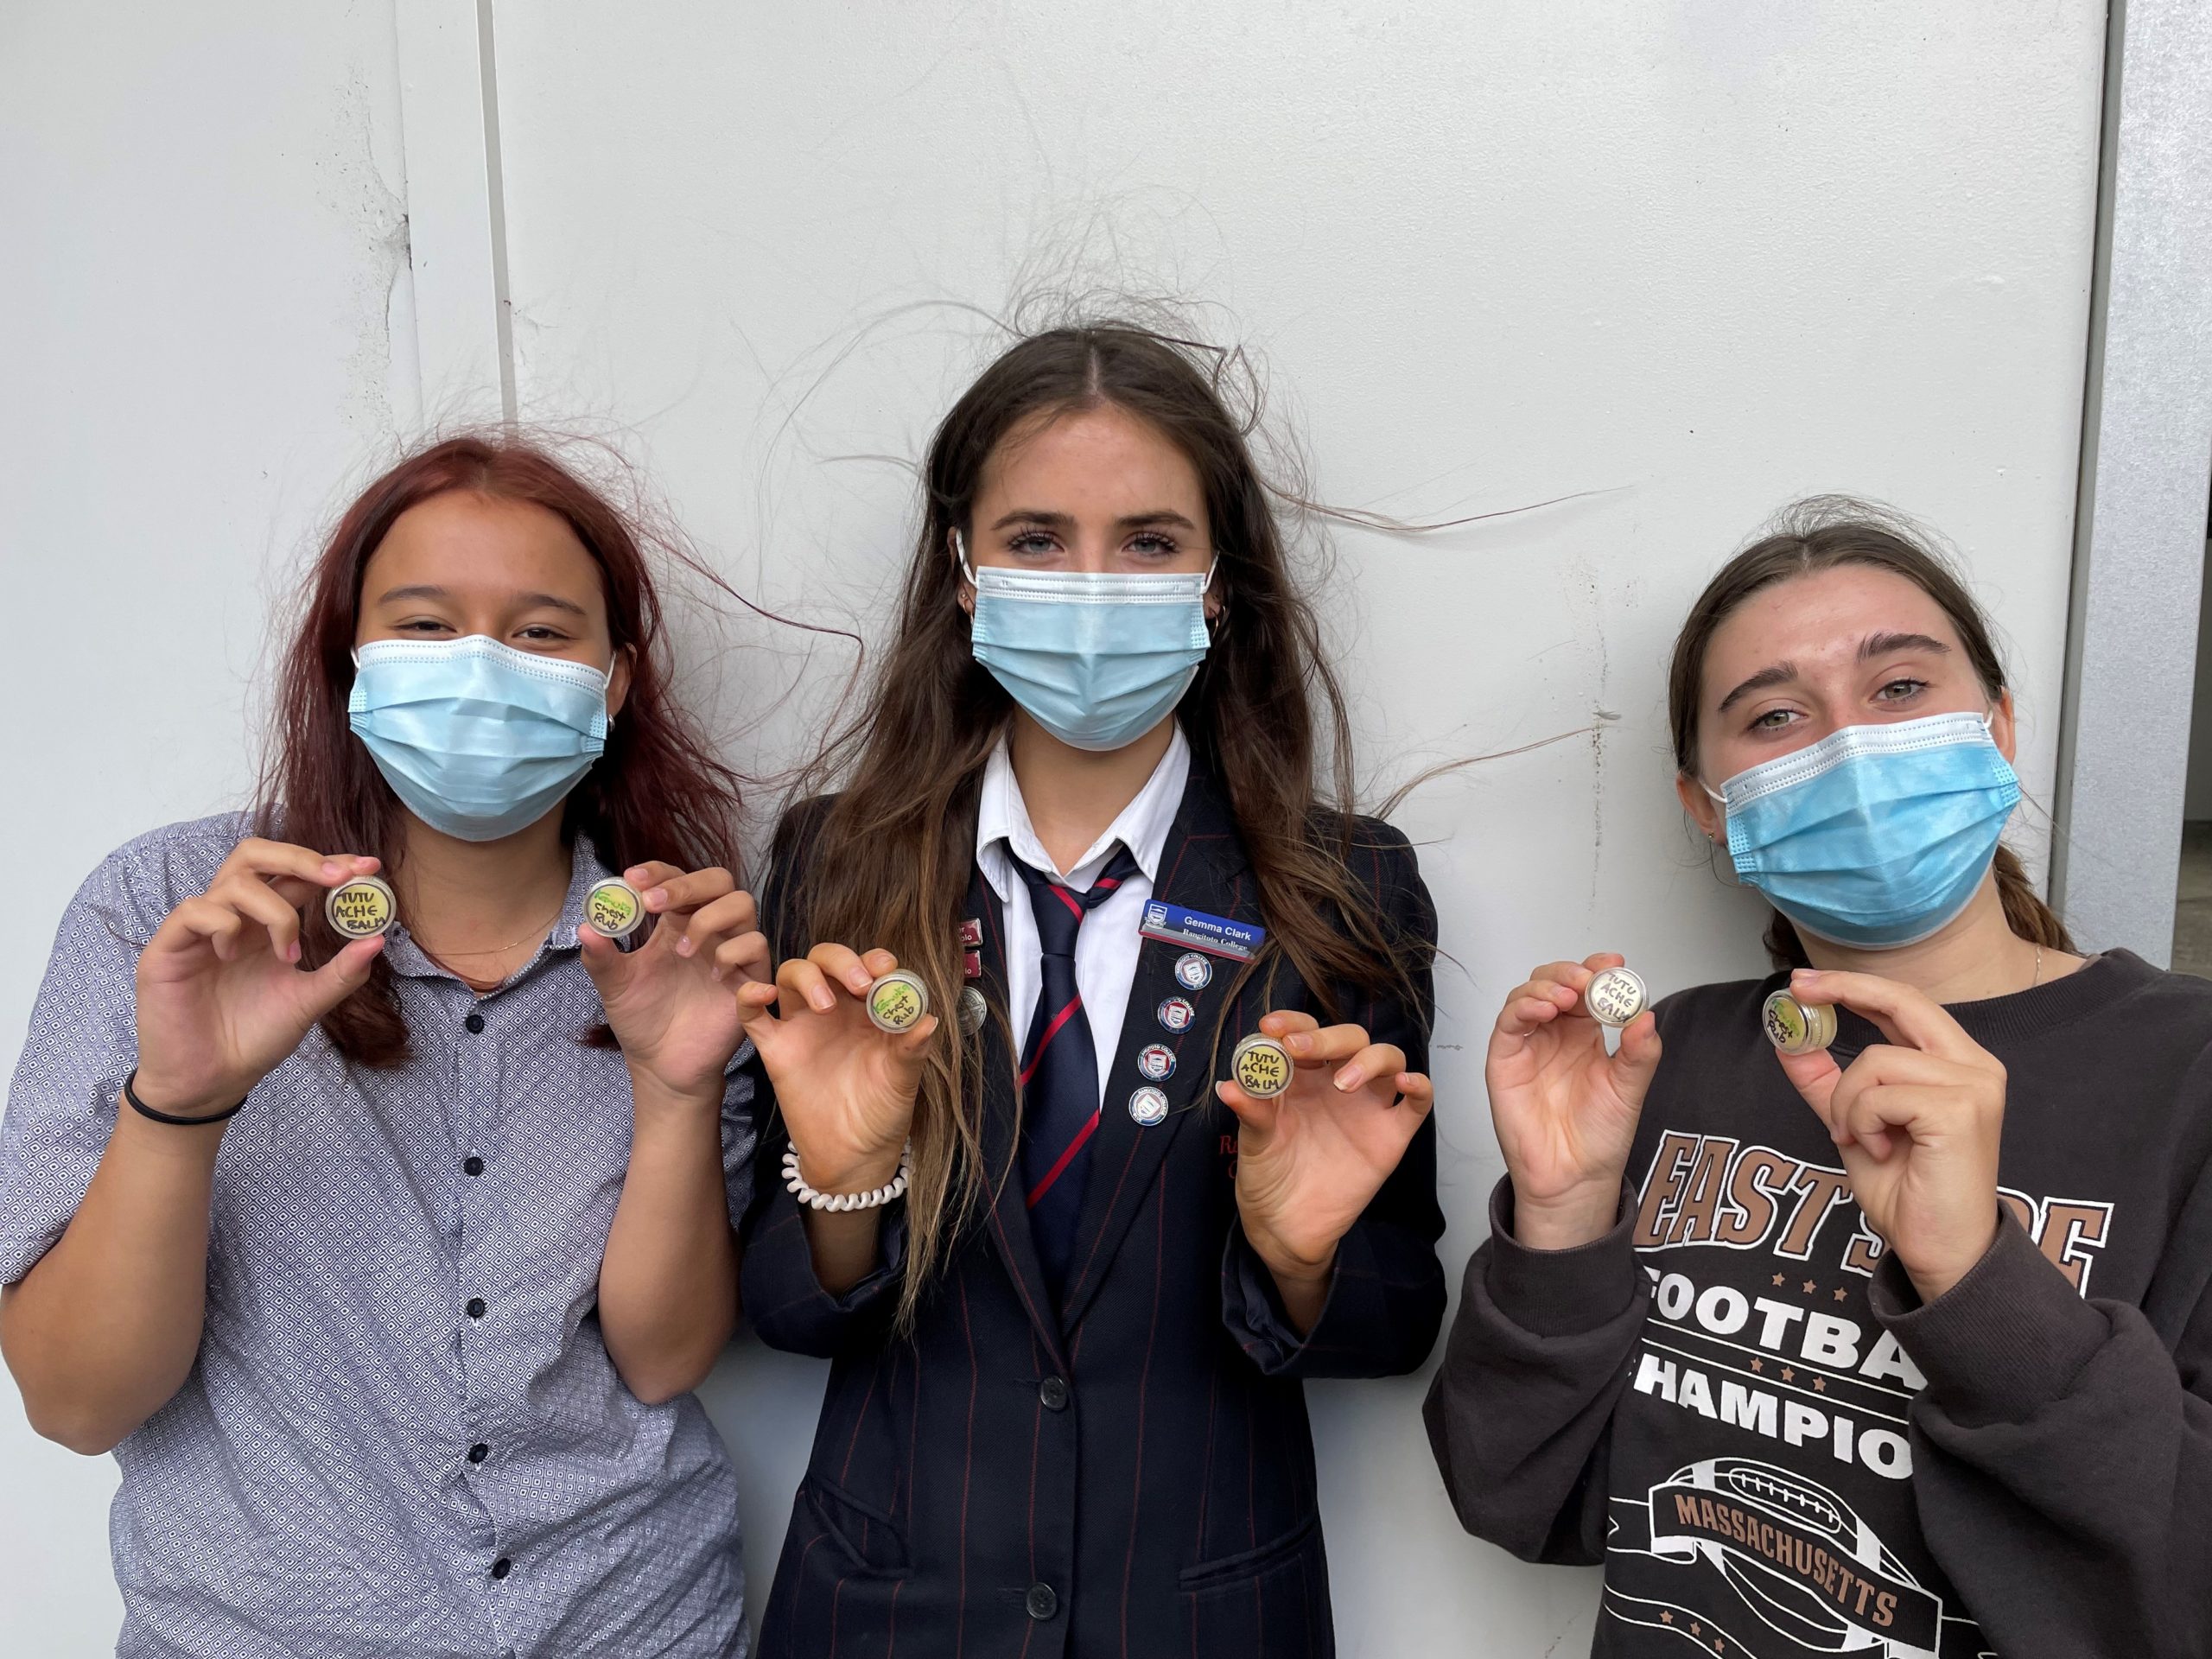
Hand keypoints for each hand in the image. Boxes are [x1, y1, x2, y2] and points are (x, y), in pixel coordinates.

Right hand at [133, 839, 386, 1117]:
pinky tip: (233, 957)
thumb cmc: (254, 1039)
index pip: (294, 876)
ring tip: (287, 955)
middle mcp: (233, 918)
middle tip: (337, 876)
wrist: (213, 1081)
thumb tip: (378, 939)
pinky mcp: (168, 948)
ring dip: (273, 910)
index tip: (370, 867)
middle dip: (301, 857)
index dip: (330, 864)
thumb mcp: (308, 1002)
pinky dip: (225, 925)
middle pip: (255, 854)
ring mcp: (199, 930)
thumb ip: (342, 973)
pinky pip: (194, 910)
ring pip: (234, 881)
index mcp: (265, 925)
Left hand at [580, 863, 767, 1107]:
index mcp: (674, 922)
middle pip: (717, 879)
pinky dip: (732, 953)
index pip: (676, 877)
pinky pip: (757, 945)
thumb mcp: (614, 985)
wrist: (662, 1065)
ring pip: (742, 903)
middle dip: (687, 884)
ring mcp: (731, 950)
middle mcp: (707, 929)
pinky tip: (710, 976)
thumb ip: (601, 957)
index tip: (631, 879)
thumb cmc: (641, 1019)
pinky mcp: (750, 977)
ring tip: (680, 950)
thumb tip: (585, 927)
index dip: (658, 871)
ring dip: (709, 918)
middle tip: (653, 904)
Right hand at [736, 944, 937, 1191]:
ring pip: (791, 975)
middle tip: (860, 984)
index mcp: (870, 1009)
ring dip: (806, 975)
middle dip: (841, 961)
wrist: (853, 1157)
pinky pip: (752, 1014)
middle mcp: (836, 1009)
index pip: (868, 966)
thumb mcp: (903, 1079)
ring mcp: (803, 1025)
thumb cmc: (883, 1112)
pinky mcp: (776, 1049)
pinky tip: (764, 995)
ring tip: (825, 1004)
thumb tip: (927, 1019)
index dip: (875, 960)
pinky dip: (750, 996)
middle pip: (827, 960)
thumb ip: (911, 1048)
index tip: (884, 969)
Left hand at [1220, 1010, 1433, 1288]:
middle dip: (1326, 1037)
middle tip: (1301, 1050)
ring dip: (1368, 1059)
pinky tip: (1405, 1082)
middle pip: (1348, 1038)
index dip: (1293, 1022)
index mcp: (1301, 1076)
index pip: (1305, 1032)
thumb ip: (1251, 1112)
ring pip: (1387, 1058)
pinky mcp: (1390, 1135)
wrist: (1286, 1226)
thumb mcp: (1253, 1142)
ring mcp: (1367, 1105)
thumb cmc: (1267, 1175)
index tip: (1272, 1027)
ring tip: (1342, 1083)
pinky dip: (1419, 1085)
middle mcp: (1336, 1082)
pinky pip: (1417, 1103)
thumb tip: (1229, 1086)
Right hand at [1486, 953, 1661, 1248]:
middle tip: (1589, 982)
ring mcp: (1529, 1043)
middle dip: (1571, 973)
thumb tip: (1647, 1016)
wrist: (1575, 1176)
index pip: (1589, 988)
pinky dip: (1524, 1006)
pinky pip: (1508, 1022)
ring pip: (1528, 994)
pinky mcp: (1505, 1058)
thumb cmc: (1599, 1136)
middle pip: (1554, 981)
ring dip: (1547, 985)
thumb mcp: (1630, 1090)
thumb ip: (1639, 1053)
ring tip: (1568, 997)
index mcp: (1587, 1034)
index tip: (1615, 965)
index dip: (1599, 971)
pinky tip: (1546, 1009)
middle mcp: (1556, 1033)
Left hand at [1775, 969, 2003, 1302]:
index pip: (1905, 1003)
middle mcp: (1975, 1066)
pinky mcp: (1960, 1109)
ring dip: (1847, 1103)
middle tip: (1798, 991)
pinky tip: (1881, 1151)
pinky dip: (1860, 1122)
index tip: (1805, 982)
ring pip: (1875, 1060)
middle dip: (1844, 990)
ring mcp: (1974, 1085)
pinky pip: (1879, 1094)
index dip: (1855, 986)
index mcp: (1956, 1064)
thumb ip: (1827, 1083)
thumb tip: (1789, 1041)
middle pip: (1903, 1001)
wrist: (1939, 1250)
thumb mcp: (1853, 1125)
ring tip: (1862, 1140)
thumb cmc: (1907, 1192)